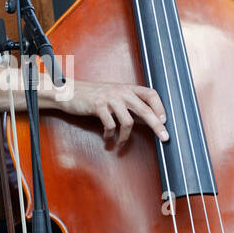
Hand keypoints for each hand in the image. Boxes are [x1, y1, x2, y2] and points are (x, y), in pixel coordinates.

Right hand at [45, 78, 167, 149]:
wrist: (69, 91)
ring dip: (126, 137)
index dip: (160, 107)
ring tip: (121, 144)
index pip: (151, 93)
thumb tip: (145, 117)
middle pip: (145, 110)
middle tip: (164, 137)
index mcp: (127, 88)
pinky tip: (107, 138)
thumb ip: (128, 102)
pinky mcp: (98, 106)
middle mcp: (121, 91)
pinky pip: (110, 125)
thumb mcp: (113, 94)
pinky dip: (110, 135)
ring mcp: (110, 98)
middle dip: (156, 125)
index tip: (164, 120)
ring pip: (128, 121)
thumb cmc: (92, 95)